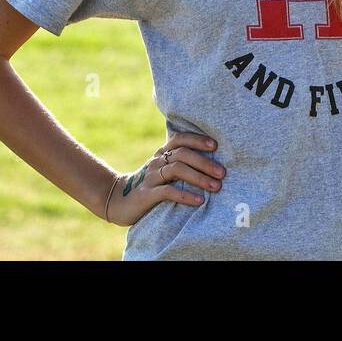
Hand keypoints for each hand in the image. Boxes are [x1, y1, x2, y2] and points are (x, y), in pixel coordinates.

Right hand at [104, 131, 225, 226]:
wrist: (118, 201)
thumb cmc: (150, 184)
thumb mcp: (163, 169)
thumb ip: (181, 162)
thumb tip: (213, 160)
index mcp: (162, 153)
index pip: (180, 139)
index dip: (197, 139)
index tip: (215, 146)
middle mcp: (156, 161)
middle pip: (183, 154)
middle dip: (205, 162)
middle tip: (223, 173)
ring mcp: (150, 177)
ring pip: (177, 170)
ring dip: (199, 177)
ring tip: (216, 186)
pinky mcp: (146, 194)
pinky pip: (167, 192)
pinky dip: (185, 195)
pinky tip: (199, 200)